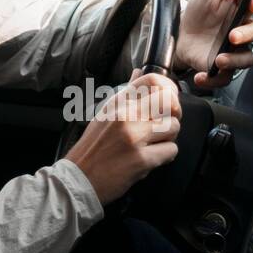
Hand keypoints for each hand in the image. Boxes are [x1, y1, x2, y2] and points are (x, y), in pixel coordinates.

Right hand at [64, 72, 181, 204]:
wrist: (78, 179)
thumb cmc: (93, 148)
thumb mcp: (105, 114)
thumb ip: (126, 94)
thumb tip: (139, 73)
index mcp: (117, 103)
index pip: (152, 79)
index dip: (169, 89)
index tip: (169, 100)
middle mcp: (125, 115)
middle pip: (169, 101)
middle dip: (174, 114)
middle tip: (166, 125)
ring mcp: (133, 137)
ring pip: (174, 127)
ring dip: (169, 138)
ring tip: (154, 145)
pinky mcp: (141, 159)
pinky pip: (171, 150)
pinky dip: (165, 156)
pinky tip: (151, 158)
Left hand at [174, 0, 252, 88]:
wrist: (179, 33)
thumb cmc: (199, 11)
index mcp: (242, 9)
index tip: (251, 4)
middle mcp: (243, 30)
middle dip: (247, 35)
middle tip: (232, 36)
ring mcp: (234, 50)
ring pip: (246, 59)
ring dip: (235, 61)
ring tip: (218, 59)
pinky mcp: (222, 67)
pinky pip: (225, 78)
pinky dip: (213, 79)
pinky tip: (201, 75)